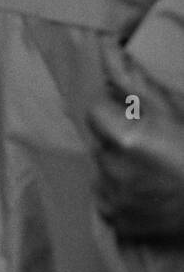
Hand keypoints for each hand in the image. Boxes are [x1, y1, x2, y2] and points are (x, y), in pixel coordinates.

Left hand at [88, 50, 183, 242]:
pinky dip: (124, 198)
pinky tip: (150, 195)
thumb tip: (107, 48)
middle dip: (119, 140)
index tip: (134, 118)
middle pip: (99, 142)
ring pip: (103, 172)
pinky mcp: (118, 222)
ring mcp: (113, 199)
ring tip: (155, 175)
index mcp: (125, 137)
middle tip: (153, 149)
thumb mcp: (176, 113)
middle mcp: (111, 168)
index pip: (94, 111)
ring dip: (120, 169)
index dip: (114, 112)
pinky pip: (109, 203)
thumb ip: (136, 85)